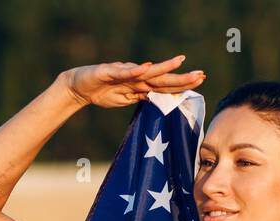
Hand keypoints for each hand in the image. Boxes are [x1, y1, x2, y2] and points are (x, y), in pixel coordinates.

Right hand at [60, 56, 204, 108]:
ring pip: (146, 71)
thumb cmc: (103, 93)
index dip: (182, 84)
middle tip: (201, 75)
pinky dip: (134, 71)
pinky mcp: (108, 71)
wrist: (79, 87)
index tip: (200, 81)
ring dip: (163, 67)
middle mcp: (136, 76)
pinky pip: (123, 72)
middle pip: (162, 78)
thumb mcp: (125, 100)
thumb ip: (141, 98)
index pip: (166, 86)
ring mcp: (123, 73)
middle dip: (181, 77)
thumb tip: (159, 99)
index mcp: (141, 85)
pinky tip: (146, 67)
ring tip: (179, 61)